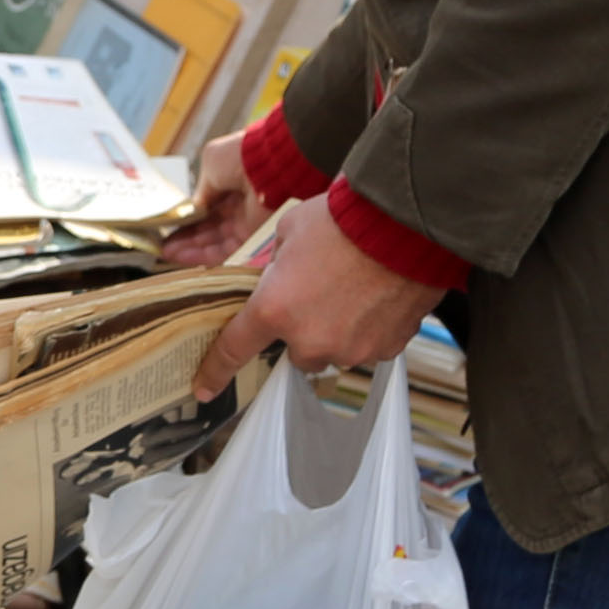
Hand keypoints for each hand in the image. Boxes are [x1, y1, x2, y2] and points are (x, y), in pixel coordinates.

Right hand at [160, 133, 264, 269]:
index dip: (186, 218)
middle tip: (163, 245)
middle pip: (207, 228)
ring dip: (188, 249)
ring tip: (166, 253)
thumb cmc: (241, 157)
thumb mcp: (211, 166)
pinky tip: (181, 257)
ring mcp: (243, 222)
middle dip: (184, 238)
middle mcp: (236, 205)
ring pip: (212, 242)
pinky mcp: (250, 237)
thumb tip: (193, 208)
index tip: (168, 227)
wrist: (268, 164)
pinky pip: (223, 251)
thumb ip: (202, 191)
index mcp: (228, 184)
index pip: (204, 208)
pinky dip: (202, 255)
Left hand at [193, 197, 443, 399]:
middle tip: (318, 294)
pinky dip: (370, 328)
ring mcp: (350, 348)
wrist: (404, 224)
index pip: (234, 350)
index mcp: (274, 309)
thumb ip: (276, 264)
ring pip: (335, 350)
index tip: (204, 388)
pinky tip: (377, 297)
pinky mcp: (385, 348)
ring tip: (353, 290)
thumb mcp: (289, 231)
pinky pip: (369, 347)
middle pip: (297, 353)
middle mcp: (310, 339)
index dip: (216, 371)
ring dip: (338, 329)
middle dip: (303, 329)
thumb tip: (278, 276)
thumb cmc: (344, 220)